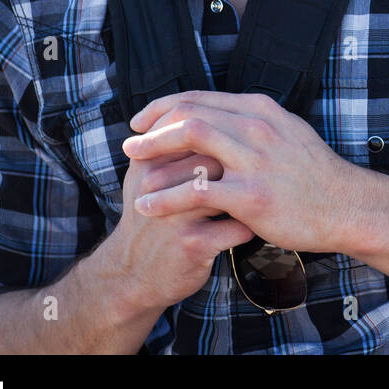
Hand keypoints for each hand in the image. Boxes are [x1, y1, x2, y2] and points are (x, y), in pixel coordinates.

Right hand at [103, 149, 254, 316]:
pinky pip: (238, 227)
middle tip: (257, 174)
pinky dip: (251, 226)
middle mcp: (160, 184)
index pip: (199, 134)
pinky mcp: (192, 244)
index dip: (229, 142)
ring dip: (250, 194)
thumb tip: (210, 113)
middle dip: (242, 167)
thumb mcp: (149, 178)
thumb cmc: (151, 218)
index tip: (242, 154)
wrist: (130, 275)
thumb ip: (172, 146)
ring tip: (258, 196)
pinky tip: (252, 227)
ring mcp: (177, 215)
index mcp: (151, 162)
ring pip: (230, 190)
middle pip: (217, 158)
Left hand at [122, 90, 363, 253]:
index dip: (164, 107)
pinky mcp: (252, 195)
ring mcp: (255, 160)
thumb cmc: (314, 175)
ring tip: (132, 167)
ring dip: (153, 152)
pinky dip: (165, 197)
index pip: (200, 98)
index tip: (143, 121)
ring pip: (190, 140)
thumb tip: (222, 116)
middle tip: (130, 143)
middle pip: (189, 113)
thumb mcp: (287, 133)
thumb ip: (254, 123)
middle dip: (152, 127)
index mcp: (261, 110)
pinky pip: (196, 191)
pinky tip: (147, 206)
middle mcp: (256, 127)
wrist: (346, 206)